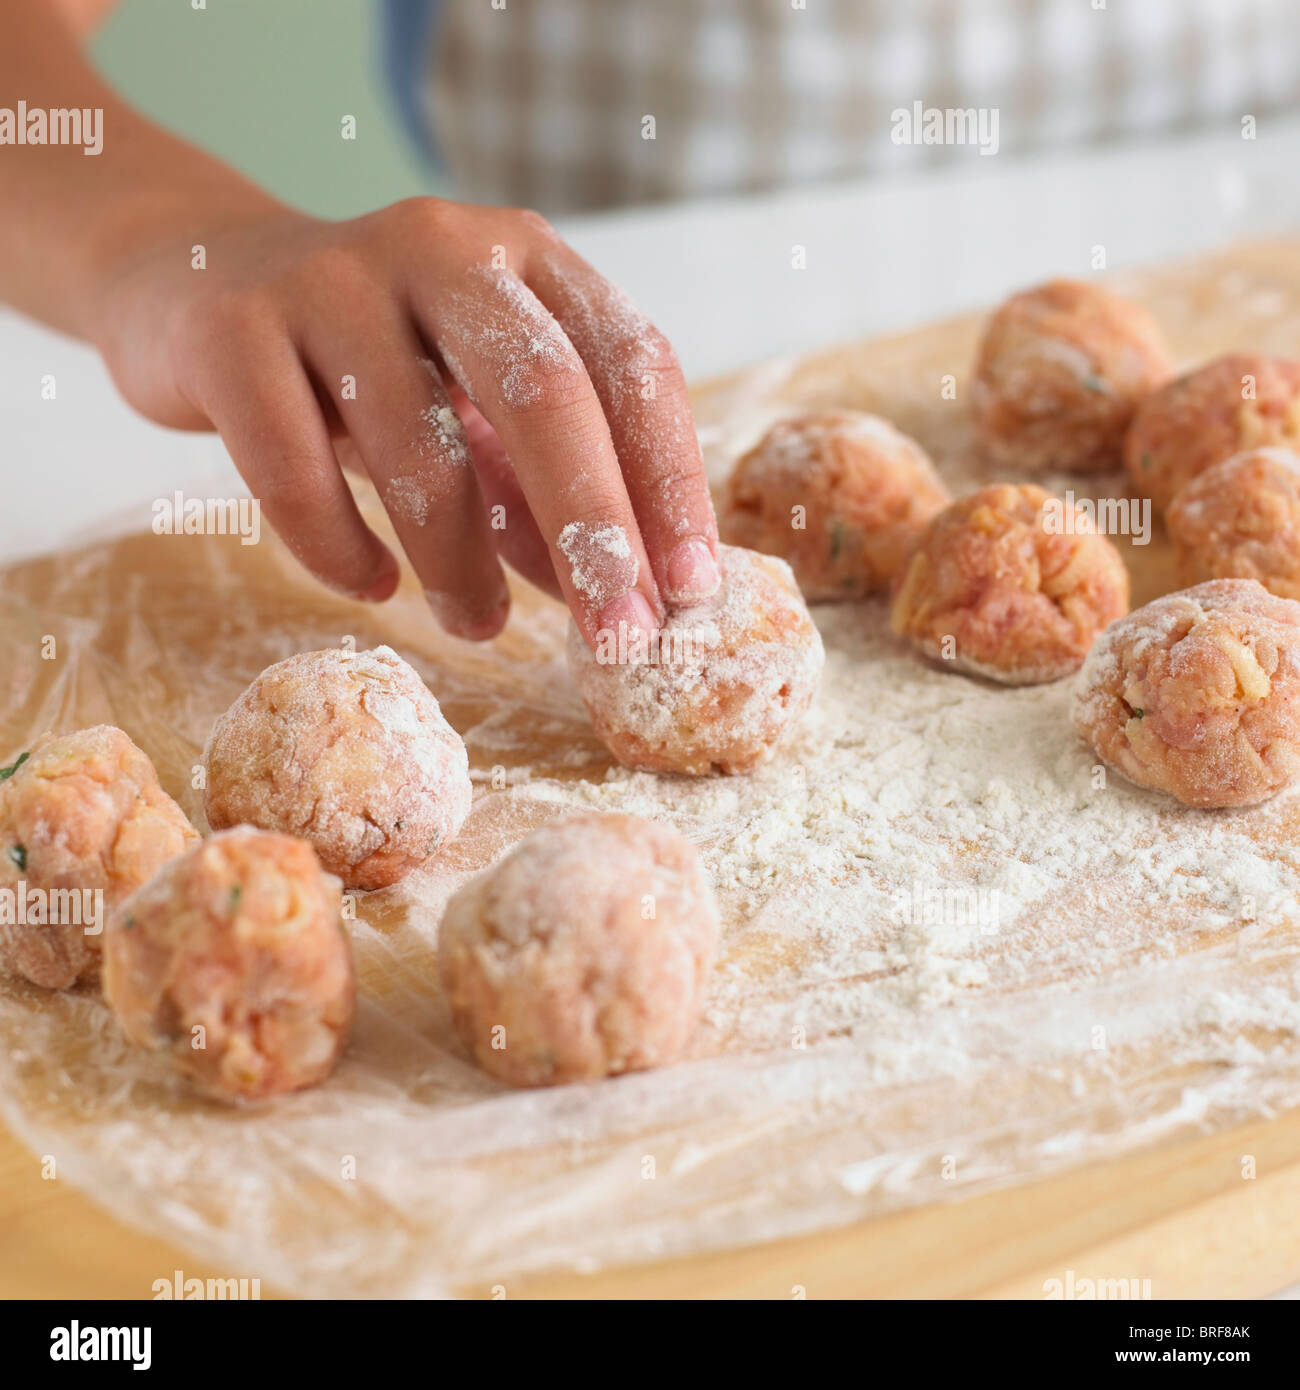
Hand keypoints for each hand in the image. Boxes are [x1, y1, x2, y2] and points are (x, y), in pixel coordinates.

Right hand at [91, 195, 720, 640]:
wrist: (196, 284)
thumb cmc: (371, 366)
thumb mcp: (474, 411)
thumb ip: (541, 490)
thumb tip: (617, 599)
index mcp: (527, 257)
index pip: (631, 364)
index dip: (668, 483)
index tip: (688, 591)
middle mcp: (441, 247)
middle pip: (544, 392)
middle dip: (592, 531)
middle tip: (617, 637)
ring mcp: (331, 278)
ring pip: (418, 443)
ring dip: (460, 562)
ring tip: (478, 625)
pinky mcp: (232, 329)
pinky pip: (294, 469)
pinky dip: (340, 549)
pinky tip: (371, 585)